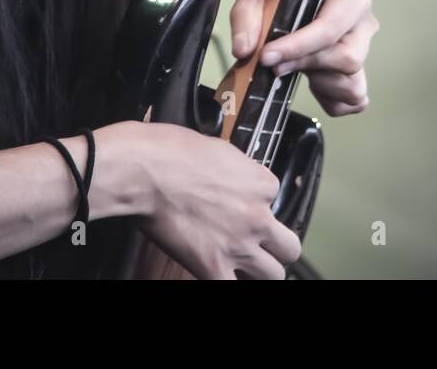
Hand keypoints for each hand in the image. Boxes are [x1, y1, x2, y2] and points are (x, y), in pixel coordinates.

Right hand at [134, 122, 301, 279]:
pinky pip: (233, 287)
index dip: (257, 203)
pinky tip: (217, 274)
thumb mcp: (219, 149)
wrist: (146, 171)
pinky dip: (228, 281)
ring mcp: (239, 245)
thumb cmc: (173, 151)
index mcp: (262, 185)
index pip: (275, 200)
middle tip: (259, 246)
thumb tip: (234, 178)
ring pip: (274, 276)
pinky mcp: (213, 267)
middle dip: (276, 248)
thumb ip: (237, 170)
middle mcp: (258, 217)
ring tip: (245, 267)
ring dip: (261, 271)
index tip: (240, 204)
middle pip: (289, 247)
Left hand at [230, 0, 376, 116]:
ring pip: (352, 83)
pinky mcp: (352, 67)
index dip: (297, 48)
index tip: (267, 56)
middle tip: (274, 63)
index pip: (329, 30)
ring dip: (320, 84)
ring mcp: (360, 46)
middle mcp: (361, 22)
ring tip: (292, 67)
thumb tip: (244, 49)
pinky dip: (331, 98)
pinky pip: (353, 98)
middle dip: (307, 66)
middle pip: (347, 59)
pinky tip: (308, 80)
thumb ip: (247, 14)